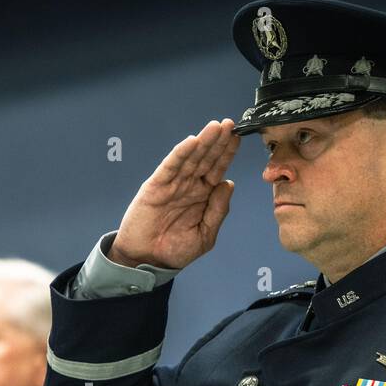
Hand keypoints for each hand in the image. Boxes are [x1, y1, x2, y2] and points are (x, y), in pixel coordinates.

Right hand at [109, 119, 239, 270]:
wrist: (147, 261)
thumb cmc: (175, 251)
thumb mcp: (205, 235)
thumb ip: (218, 211)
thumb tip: (228, 184)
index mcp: (203, 196)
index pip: (218, 169)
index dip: (227, 153)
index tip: (238, 137)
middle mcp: (189, 186)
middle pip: (206, 159)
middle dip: (218, 141)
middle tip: (230, 124)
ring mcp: (173, 184)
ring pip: (191, 158)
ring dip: (203, 142)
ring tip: (215, 127)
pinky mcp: (156, 186)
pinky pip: (170, 167)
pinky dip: (180, 154)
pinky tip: (191, 142)